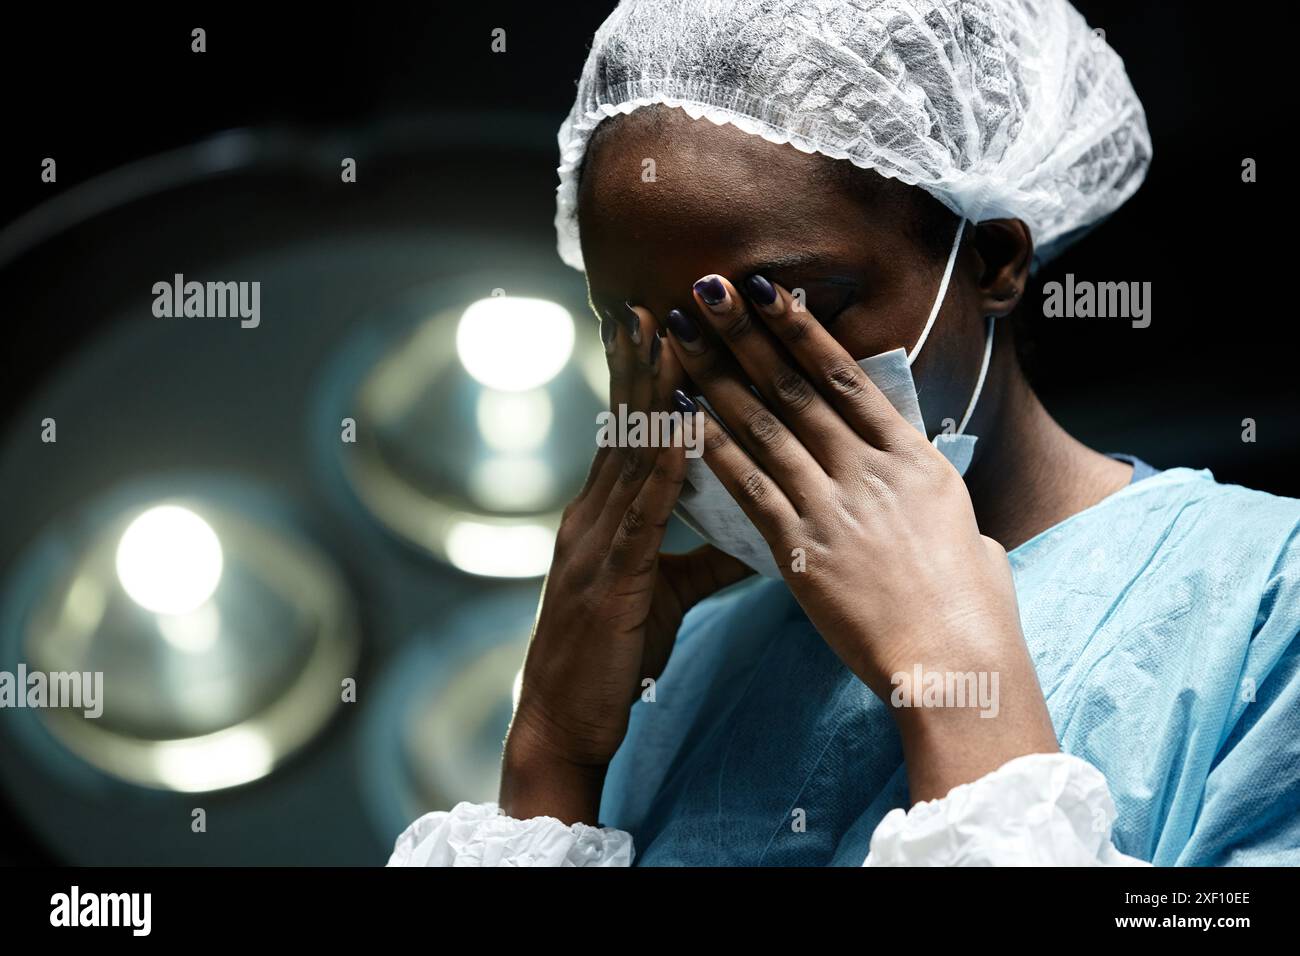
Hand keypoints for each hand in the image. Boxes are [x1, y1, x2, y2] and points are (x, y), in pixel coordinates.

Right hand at [501, 304, 750, 823]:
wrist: (565, 722)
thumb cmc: (612, 657)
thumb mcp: (665, 594)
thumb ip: (702, 553)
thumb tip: (752, 527)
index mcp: (603, 518)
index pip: (625, 433)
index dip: (640, 378)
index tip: (655, 325)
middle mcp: (592, 517)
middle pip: (622, 426)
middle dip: (639, 362)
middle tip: (655, 301)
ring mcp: (595, 543)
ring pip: (628, 455)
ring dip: (651, 394)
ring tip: (669, 338)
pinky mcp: (611, 577)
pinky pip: (642, 512)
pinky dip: (664, 466)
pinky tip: (683, 428)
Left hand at [664, 274, 1056, 801]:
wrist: (956, 660)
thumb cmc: (973, 607)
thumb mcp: (969, 534)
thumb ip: (936, 504)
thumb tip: (937, 497)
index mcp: (912, 459)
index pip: (847, 378)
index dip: (800, 331)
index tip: (767, 291)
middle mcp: (869, 470)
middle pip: (794, 387)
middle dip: (744, 334)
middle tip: (703, 290)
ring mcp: (833, 505)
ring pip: (763, 425)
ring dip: (715, 375)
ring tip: (679, 336)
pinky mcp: (801, 548)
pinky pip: (746, 485)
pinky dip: (710, 447)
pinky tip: (679, 418)